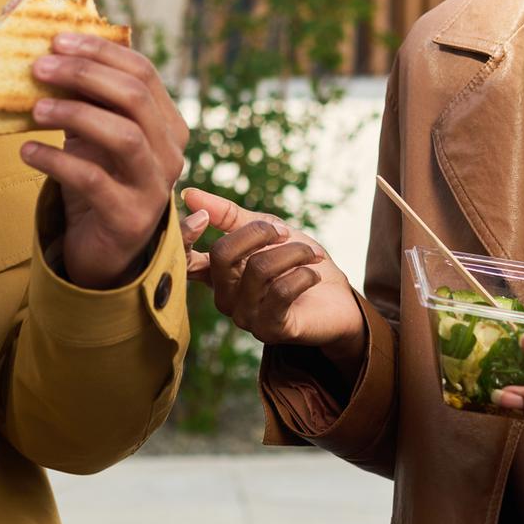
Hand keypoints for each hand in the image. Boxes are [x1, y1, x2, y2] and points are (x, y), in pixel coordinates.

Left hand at [19, 33, 188, 289]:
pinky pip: (93, 180)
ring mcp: (154, 187)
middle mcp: (171, 151)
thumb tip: (46, 44)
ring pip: (123, 135)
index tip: (57, 40)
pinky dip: (56, 161)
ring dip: (75, 114)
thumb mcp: (92, 132)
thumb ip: (82, 94)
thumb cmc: (97, 178)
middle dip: (84, 74)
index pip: (142, 72)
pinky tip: (27, 152)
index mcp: (167, 122)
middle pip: (134, 96)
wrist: (103, 250)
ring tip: (34, 109)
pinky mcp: (129, 218)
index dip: (100, 51)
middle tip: (39, 67)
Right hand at [179, 188, 365, 371]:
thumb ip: (228, 215)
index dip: (184, 237)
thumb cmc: (298, 262)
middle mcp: (224, 297)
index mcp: (218, 272)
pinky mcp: (270, 329)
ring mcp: (245, 317)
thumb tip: (188, 194)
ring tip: (312, 254)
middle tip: (285, 232)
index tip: (203, 217)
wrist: (339, 299)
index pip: (184, 260)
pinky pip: (281, 292)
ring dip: (293, 251)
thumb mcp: (266, 230)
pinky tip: (314, 275)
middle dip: (260, 232)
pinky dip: (303, 274)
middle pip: (223, 253)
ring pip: (259, 268)